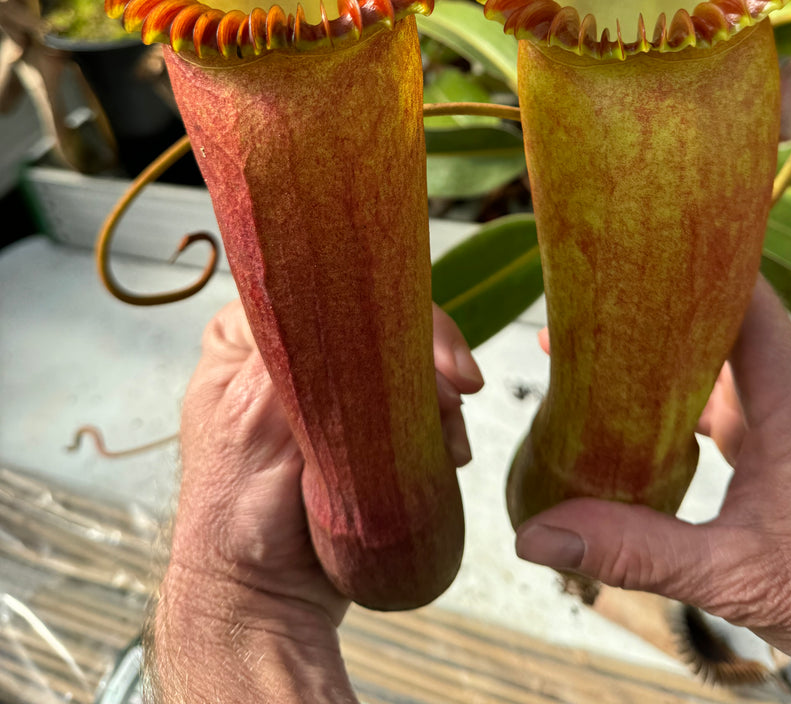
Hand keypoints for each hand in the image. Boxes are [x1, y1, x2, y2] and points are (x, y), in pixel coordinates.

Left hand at [149, 299, 482, 703]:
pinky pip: (408, 403)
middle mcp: (288, 351)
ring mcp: (330, 390)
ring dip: (436, 391)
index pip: (322, 287)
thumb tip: (353, 317)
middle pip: (369, 318)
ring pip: (397, 359)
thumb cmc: (232, 517)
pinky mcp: (363, 427)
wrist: (261, 601)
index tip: (430, 350)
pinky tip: (449, 449)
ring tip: (451, 439)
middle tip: (458, 388)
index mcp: (245, 335)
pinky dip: (436, 421)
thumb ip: (296, 362)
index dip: (381, 307)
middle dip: (422, 351)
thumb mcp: (251, 423)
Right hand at [516, 277, 790, 696]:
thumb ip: (637, 551)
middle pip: (708, 305)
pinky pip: (713, 378)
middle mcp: (790, 373)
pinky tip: (623, 405)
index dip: (672, 261)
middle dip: (643, 302)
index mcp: (790, 382)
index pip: (729, 283)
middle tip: (574, 302)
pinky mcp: (777, 423)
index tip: (612, 256)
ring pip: (708, 342)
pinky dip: (669, 384)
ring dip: (652, 345)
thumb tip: (542, 535)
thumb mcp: (734, 574)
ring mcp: (784, 396)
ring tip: (582, 343)